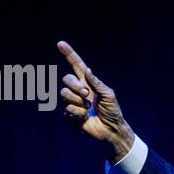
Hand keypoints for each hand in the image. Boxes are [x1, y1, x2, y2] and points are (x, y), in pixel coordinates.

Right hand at [57, 41, 134, 161]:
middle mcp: (78, 90)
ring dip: (77, 101)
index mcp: (88, 82)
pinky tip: (85, 118)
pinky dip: (78, 113)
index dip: (69, 54)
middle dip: (75, 86)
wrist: (111, 130)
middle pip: (66, 79)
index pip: (76, 65)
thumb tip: (87, 70)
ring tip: (88, 108)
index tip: (60, 44)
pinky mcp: (69, 114)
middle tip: (87, 94)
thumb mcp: (108, 94)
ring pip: (64, 94)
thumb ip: (97, 83)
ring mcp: (73, 102)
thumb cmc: (112, 111)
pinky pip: (67, 109)